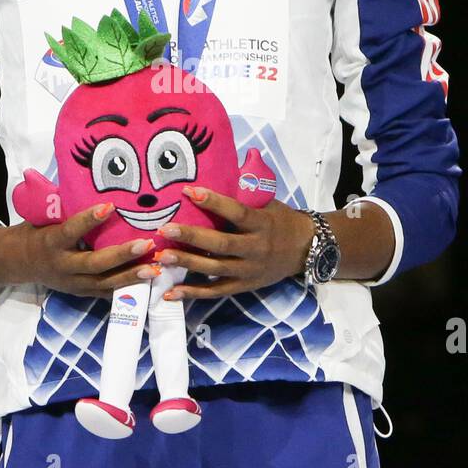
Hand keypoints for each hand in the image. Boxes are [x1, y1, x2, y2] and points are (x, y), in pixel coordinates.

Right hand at [15, 201, 165, 297]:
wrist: (20, 262)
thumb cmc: (38, 232)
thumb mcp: (46, 219)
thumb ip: (68, 210)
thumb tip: (94, 186)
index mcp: (52, 242)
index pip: (71, 231)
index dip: (89, 220)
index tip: (110, 206)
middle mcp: (63, 266)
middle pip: (95, 263)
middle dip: (121, 255)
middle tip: (146, 244)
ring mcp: (73, 283)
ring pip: (104, 283)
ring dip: (131, 276)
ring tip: (154, 268)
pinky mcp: (81, 293)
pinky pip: (106, 293)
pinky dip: (127, 289)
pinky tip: (147, 281)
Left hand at [154, 185, 315, 300]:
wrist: (306, 249)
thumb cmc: (280, 220)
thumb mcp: (267, 204)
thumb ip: (242, 197)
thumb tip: (212, 175)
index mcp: (262, 224)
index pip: (236, 212)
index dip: (213, 202)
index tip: (189, 191)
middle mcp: (256, 248)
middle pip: (221, 244)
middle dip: (192, 237)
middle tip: (165, 229)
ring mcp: (249, 270)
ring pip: (215, 268)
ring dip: (187, 263)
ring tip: (161, 257)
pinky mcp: (243, 286)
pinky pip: (216, 291)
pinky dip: (193, 293)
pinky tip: (170, 293)